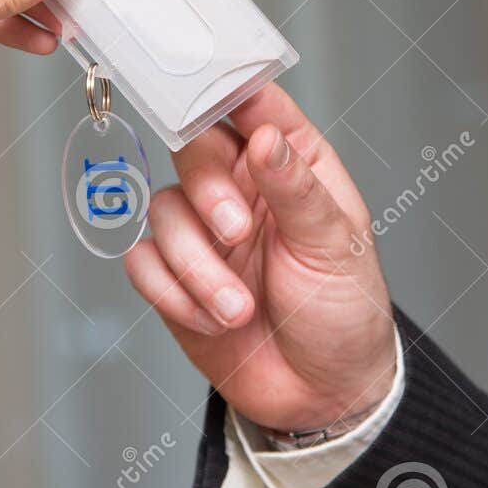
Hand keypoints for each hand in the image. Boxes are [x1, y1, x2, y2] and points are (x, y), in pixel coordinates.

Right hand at [123, 85, 396, 432]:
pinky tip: (214, 320)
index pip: (254, 106)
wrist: (320, 396)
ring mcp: (205, 232)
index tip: (213, 93)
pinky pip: (144, 261)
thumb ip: (297, 188)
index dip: (228, 90)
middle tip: (236, 232)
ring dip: (197, 266)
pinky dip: (174, 293)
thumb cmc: (344, 312)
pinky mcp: (175, 276)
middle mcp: (242, 187)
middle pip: (193, 148)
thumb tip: (266, 136)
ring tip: (239, 308)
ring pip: (164, 210)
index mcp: (292, 164)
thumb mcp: (335, 246)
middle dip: (208, 191)